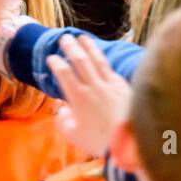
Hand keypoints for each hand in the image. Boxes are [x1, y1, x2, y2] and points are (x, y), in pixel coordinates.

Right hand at [48, 34, 131, 156]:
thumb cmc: (98, 141)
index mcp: (78, 97)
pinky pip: (111, 70)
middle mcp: (93, 86)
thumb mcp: (73, 135)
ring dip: (88, 46)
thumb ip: (63, 120)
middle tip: (64, 37)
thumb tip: (63, 110)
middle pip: (80, 60)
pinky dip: (104, 62)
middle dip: (70, 47)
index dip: (56, 62)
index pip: (64, 72)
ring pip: (98, 60)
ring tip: (82, 37)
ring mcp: (110, 84)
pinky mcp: (123, 87)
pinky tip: (101, 58)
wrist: (128, 144)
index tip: (51, 57)